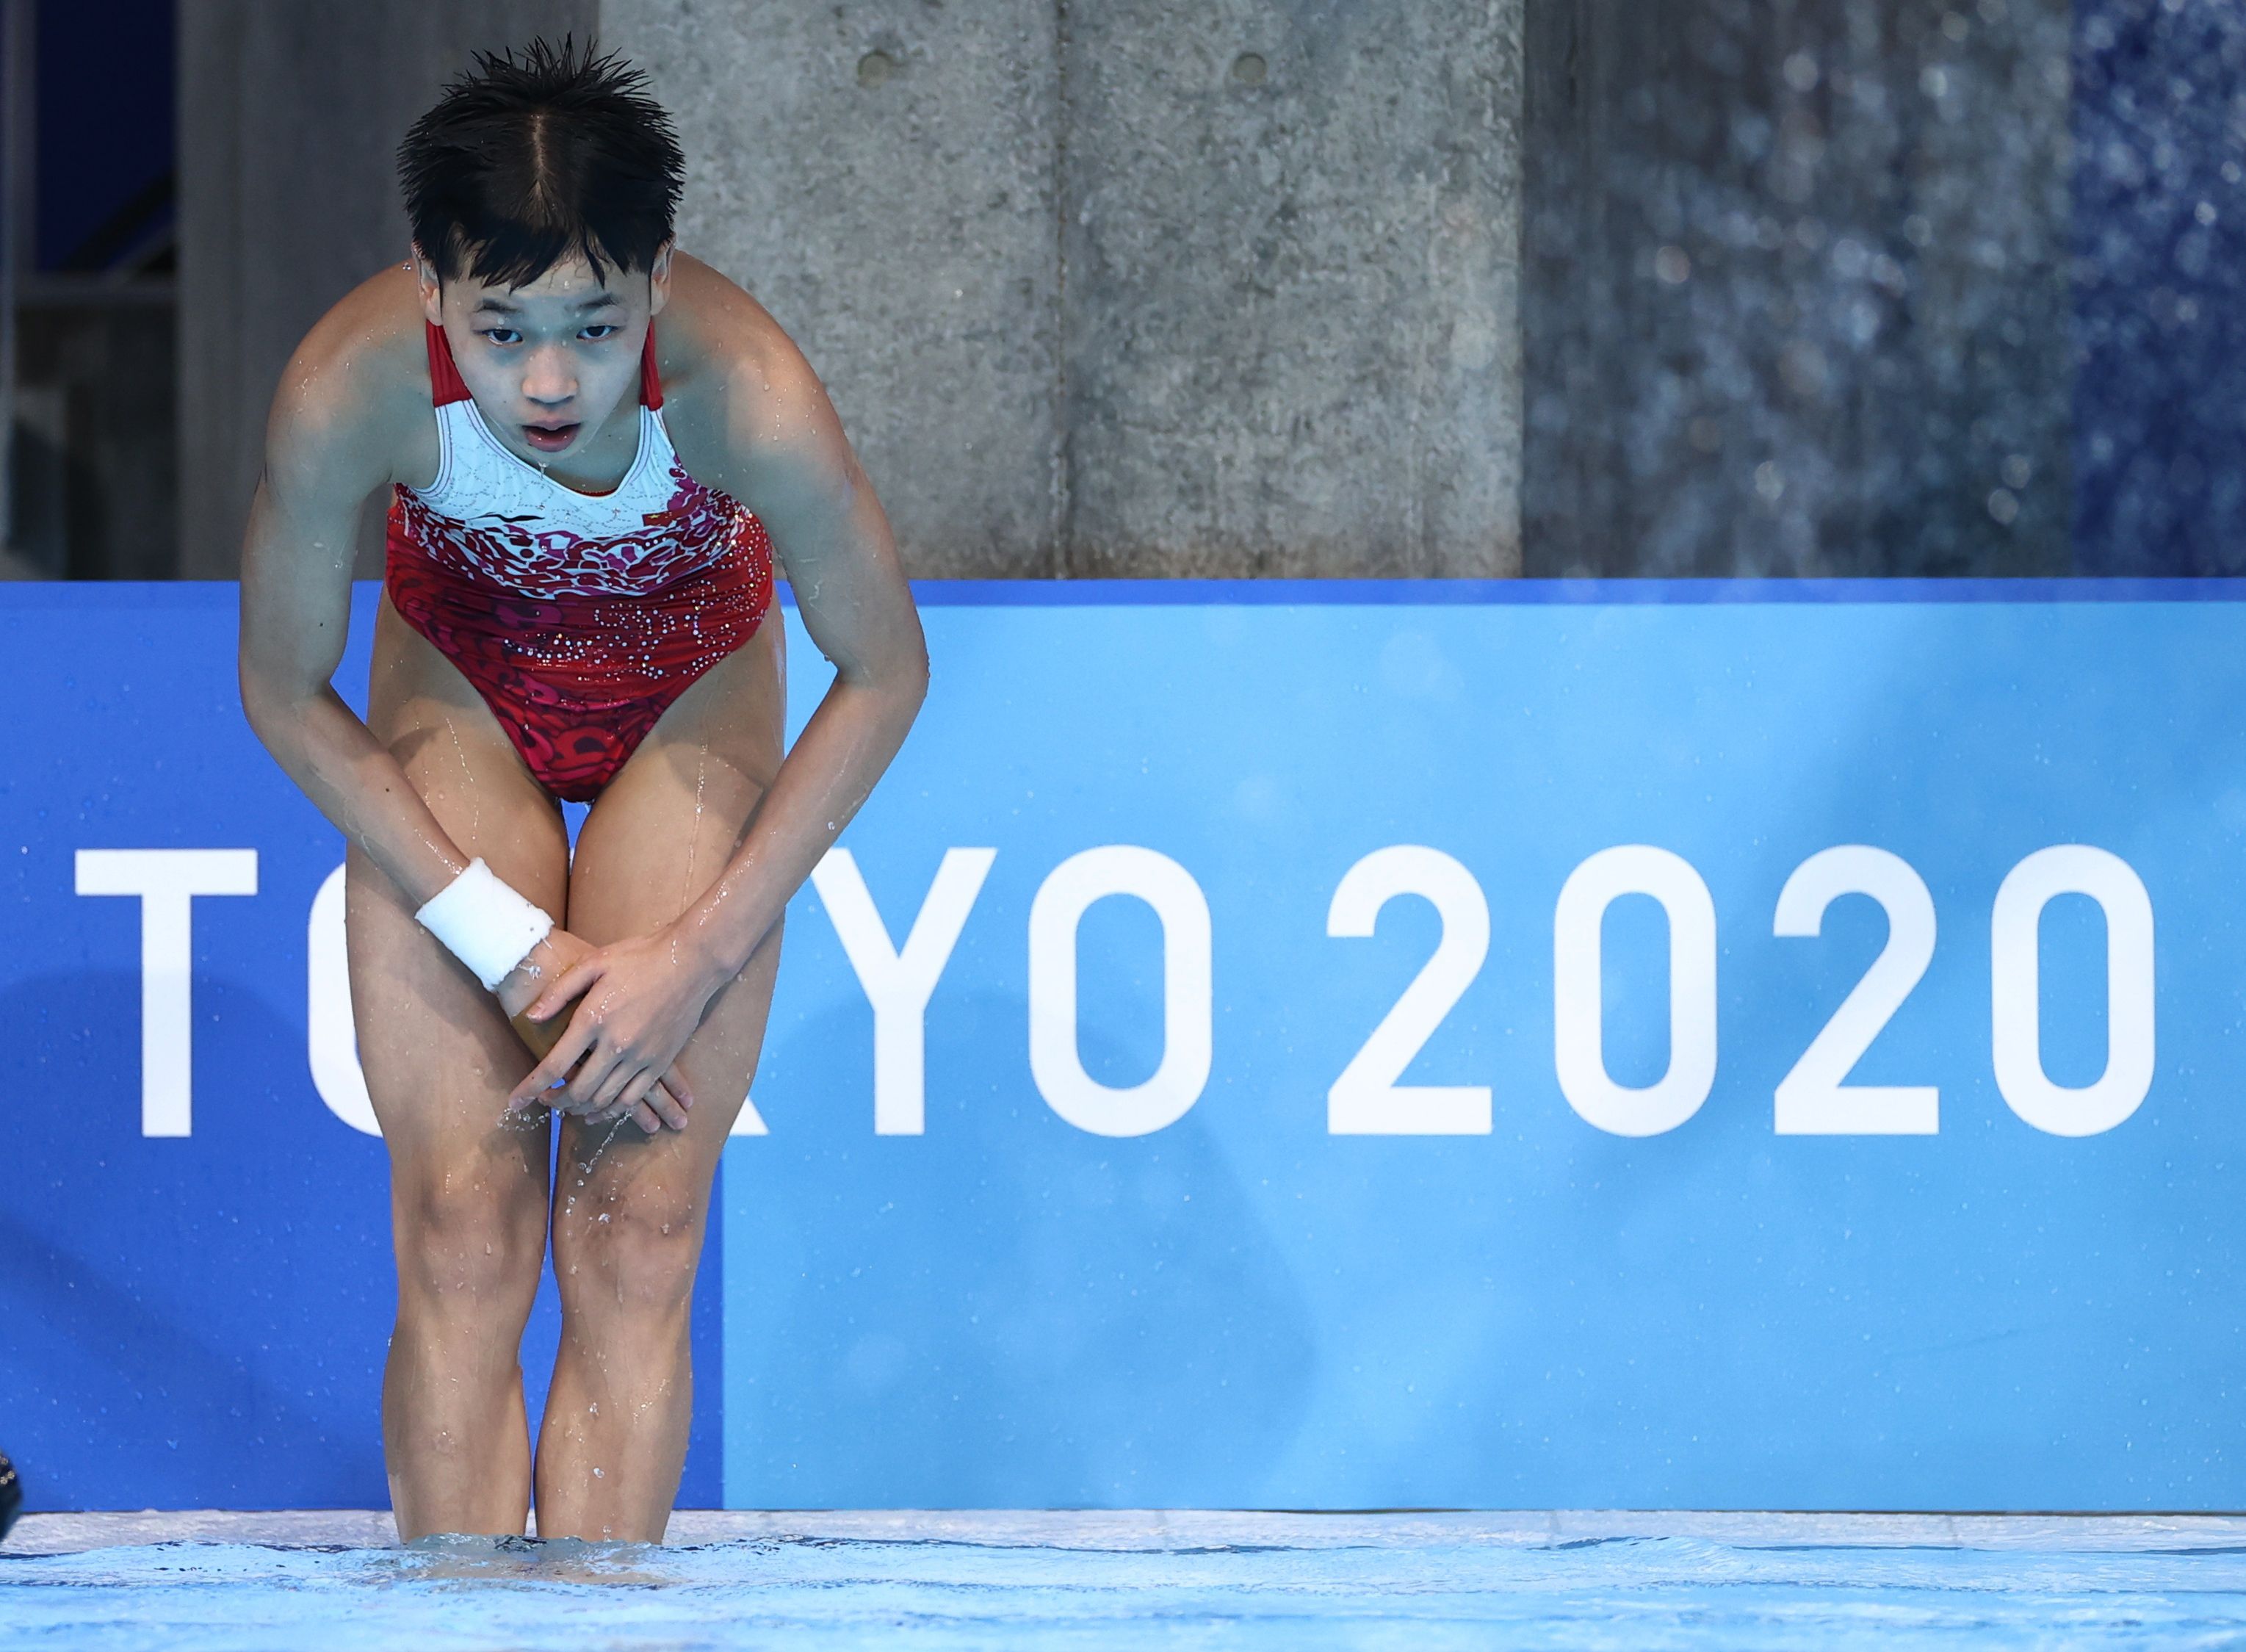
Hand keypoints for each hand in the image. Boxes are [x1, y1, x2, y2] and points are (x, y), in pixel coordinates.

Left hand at [505, 923, 731, 1131]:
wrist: (691, 961)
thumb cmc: (639, 956)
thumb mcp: (594, 963)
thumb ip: (559, 992)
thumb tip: (531, 1018)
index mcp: (594, 1019)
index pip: (554, 1065)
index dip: (530, 1088)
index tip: (515, 1103)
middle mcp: (617, 1044)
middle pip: (579, 1091)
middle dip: (556, 1102)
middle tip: (544, 1100)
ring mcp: (642, 1056)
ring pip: (605, 1100)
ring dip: (582, 1109)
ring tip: (569, 1106)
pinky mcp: (660, 1062)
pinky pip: (633, 1098)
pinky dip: (612, 1110)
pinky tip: (601, 1109)